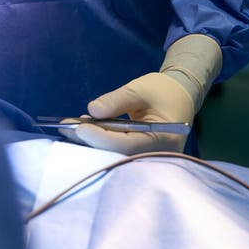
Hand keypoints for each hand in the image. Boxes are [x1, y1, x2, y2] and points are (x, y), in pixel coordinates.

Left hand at [61, 35, 221, 154]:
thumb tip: (92, 111)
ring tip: (71, 127)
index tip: (80, 127)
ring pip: (117, 155)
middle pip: (120, 154)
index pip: (127, 144)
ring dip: (94, 142)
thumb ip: (118, 100)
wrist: (180, 97)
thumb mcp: (140, 89)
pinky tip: (86, 130)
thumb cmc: (163, 91)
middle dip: (93, 142)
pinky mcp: (140, 157)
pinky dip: (102, 142)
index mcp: (163, 138)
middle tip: (68, 129)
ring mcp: (150, 159)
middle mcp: (158, 155)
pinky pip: (119, 152)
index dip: (101, 137)